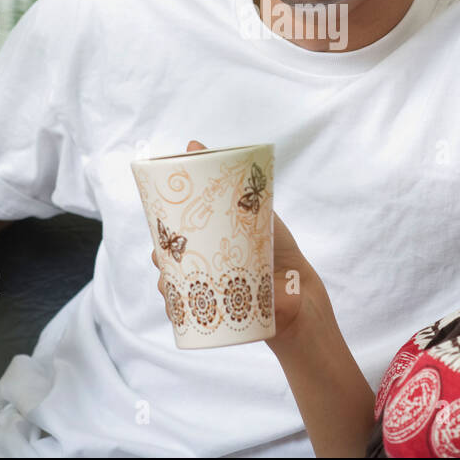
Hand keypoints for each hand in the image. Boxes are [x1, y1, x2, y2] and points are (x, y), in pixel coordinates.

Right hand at [150, 141, 320, 346]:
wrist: (301, 294)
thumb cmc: (278, 250)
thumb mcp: (254, 210)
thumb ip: (229, 181)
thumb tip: (192, 144)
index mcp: (209, 244)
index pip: (173, 237)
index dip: (160, 234)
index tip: (158, 229)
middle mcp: (204, 268)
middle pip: (168, 262)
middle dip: (160, 257)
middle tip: (164, 253)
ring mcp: (208, 293)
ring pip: (172, 288)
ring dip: (165, 285)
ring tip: (171, 280)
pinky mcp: (216, 316)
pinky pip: (186, 315)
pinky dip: (176, 312)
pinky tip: (175, 308)